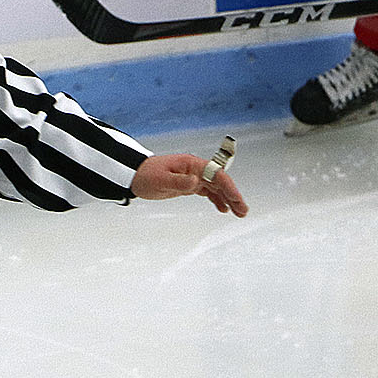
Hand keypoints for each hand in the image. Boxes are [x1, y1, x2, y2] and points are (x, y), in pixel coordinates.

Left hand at [131, 153, 248, 216]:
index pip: (216, 174)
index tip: (236, 198)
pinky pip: (208, 192)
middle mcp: (196, 169)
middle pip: (220, 182)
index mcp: (191, 164)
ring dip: (228, 199)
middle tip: (243, 210)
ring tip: (239, 213)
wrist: (134, 176)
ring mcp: (193, 177)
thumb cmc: (146, 175)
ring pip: (216, 188)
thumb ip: (179, 181)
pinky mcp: (189, 185)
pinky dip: (217, 200)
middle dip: (233, 195)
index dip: (228, 186)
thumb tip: (196, 181)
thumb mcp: (161, 180)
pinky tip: (223, 209)